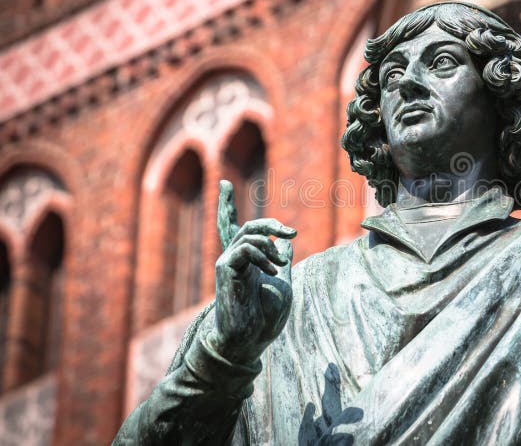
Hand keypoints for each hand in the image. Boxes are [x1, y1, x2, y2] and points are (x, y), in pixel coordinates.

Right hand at [208, 180, 295, 363]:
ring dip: (271, 246)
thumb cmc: (266, 318)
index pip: (235, 228)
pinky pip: (245, 248)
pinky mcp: (225, 270)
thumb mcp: (283, 284)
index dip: (227, 206)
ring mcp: (228, 263)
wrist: (250, 340)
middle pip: (247, 226)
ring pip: (249, 235)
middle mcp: (234, 259)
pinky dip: (262, 255)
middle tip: (291, 234)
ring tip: (281, 264)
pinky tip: (272, 271)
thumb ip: (282, 262)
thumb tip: (287, 244)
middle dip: (271, 223)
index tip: (223, 184)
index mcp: (246, 262)